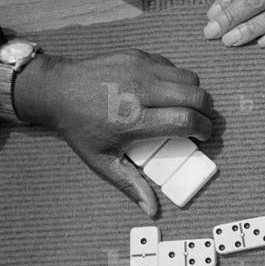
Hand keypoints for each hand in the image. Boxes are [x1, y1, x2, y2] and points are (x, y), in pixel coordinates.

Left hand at [14, 50, 213, 218]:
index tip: (204, 136)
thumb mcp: (102, 160)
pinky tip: (166, 91)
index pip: (186, 121)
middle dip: (207, 111)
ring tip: (187, 106)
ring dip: (195, 93)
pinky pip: (171, 65)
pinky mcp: (137, 55)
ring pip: (189, 78)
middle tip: (202, 121)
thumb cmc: (79, 127)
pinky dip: (176, 79)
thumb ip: (130, 184)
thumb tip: (152, 210)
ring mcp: (140, 69)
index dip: (204, 129)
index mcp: (135, 120)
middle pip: (196, 96)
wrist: (57, 90)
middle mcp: (142, 91)